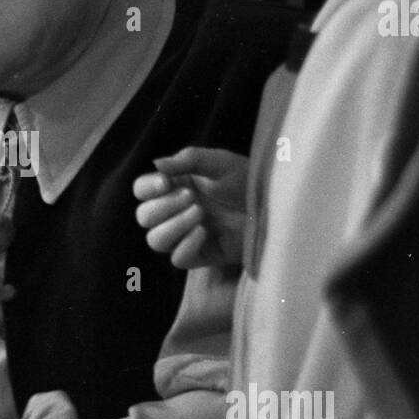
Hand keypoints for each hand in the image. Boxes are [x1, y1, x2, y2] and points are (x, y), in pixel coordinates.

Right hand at [133, 148, 248, 268]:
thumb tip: (156, 163)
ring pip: (155, 240)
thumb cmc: (249, 181)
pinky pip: (178, 259)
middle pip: (144, 217)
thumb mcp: (219, 162)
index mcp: (175, 187)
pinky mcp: (202, 255)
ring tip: (199, 213)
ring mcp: (187, 236)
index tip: (165, 182)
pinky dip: (186, 244)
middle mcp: (176, 213)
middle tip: (191, 197)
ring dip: (172, 226)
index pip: (142, 191)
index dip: (147, 188)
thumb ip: (187, 160)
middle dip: (163, 206)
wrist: (276, 205)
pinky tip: (204, 232)